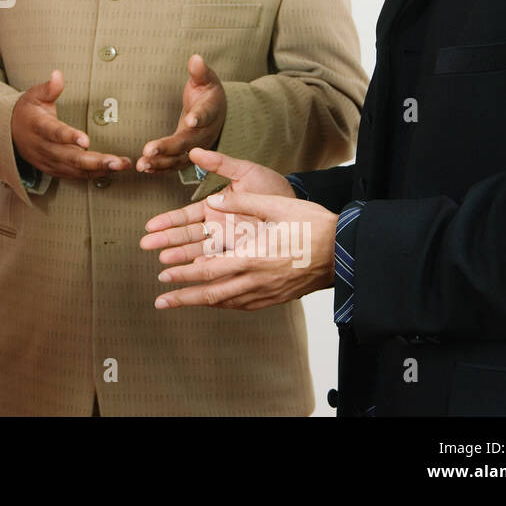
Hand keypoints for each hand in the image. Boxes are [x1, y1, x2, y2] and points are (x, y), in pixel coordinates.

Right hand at [11, 69, 130, 179]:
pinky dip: (93, 174)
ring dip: (99, 169)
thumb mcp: (34, 95)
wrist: (9, 134)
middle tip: (117, 162)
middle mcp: (43, 147)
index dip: (69, 137)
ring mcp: (48, 161)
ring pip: (75, 169)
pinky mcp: (54, 169)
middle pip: (70, 157)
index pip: (54, 133)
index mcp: (38, 126)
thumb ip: (49, 88)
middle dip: (95, 161)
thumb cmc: (27, 111)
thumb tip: (58, 74)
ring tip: (122, 165)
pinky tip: (111, 170)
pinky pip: (75, 175)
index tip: (86, 140)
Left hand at [138, 53, 225, 171]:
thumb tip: (196, 58)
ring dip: (160, 162)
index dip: (199, 117)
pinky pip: (174, 164)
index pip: (205, 114)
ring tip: (142, 164)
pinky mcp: (188, 154)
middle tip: (148, 150)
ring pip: (180, 158)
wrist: (217, 112)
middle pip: (187, 142)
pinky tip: (145, 168)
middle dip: (168, 147)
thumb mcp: (206, 79)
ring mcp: (197, 146)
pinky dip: (160, 168)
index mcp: (211, 111)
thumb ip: (200, 71)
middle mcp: (205, 132)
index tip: (191, 120)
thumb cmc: (208, 93)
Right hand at [139, 146, 292, 264]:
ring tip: (164, 263)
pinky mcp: (243, 253)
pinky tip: (194, 273)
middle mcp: (219, 226)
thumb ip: (220, 163)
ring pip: (200, 250)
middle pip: (187, 235)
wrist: (300, 206)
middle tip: (146, 246)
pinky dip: (208, 267)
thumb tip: (195, 151)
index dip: (167, 221)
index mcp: (215, 207)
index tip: (150, 226)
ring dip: (182, 257)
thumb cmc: (272, 187)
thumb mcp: (245, 171)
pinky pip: (223, 261)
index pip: (185, 216)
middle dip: (166, 241)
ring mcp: (230, 241)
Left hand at [141, 148, 334, 310]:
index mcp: (252, 256)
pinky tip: (216, 302)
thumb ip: (244, 203)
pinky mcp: (277, 296)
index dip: (183, 274)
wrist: (345, 251)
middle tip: (160, 301)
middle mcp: (257, 279)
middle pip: (212, 294)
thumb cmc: (312, 225)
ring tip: (181, 303)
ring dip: (201, 303)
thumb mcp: (278, 206)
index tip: (163, 274)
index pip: (209, 270)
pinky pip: (245, 305)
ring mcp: (268, 291)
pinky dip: (225, 304)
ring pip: (227, 303)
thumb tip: (214, 201)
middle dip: (184, 298)